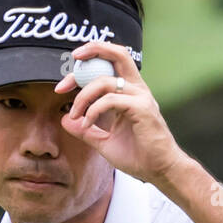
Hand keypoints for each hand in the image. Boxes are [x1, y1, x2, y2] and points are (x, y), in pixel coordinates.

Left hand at [54, 40, 186, 185]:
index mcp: (130, 92)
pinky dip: (93, 110)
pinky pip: (110, 100)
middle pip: (117, 54)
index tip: (63, 86)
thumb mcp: (104, 141)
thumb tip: (64, 120)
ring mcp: (141, 97)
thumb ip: (85, 129)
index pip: (107, 66)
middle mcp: (137, 89)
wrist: (159, 171)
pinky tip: (87, 124)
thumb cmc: (138, 155)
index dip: (84, 68)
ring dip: (83, 96)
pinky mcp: (142, 108)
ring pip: (105, 80)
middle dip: (92, 51)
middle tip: (71, 63)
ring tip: (74, 115)